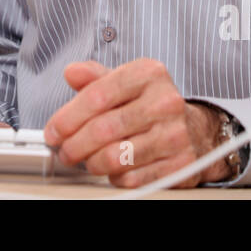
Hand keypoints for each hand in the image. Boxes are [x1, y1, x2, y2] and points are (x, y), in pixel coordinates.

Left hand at [42, 58, 230, 188]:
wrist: (196, 129)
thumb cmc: (151, 104)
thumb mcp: (125, 81)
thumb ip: (95, 76)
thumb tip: (71, 72)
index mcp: (149, 73)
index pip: (98, 95)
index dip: (68, 117)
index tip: (54, 131)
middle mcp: (165, 102)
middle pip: (104, 129)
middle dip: (74, 145)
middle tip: (64, 152)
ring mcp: (175, 134)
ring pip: (116, 157)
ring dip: (92, 163)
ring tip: (87, 160)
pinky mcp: (181, 164)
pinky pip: (133, 178)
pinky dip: (115, 177)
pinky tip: (114, 168)